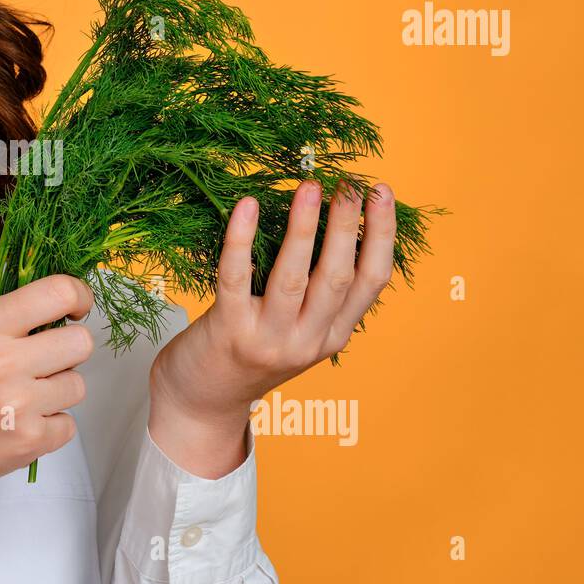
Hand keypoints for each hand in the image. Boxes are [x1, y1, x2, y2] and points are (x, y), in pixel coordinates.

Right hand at [0, 274, 94, 558]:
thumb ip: (5, 322)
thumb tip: (59, 311)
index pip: (59, 292)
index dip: (79, 299)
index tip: (76, 311)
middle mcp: (1, 359)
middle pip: (81, 342)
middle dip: (67, 354)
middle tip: (42, 366)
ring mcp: (17, 402)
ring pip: (78, 385)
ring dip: (56, 394)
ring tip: (20, 402)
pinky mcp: (27, 441)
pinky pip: (68, 425)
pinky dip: (49, 429)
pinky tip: (17, 428)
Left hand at [149, 179, 395, 469]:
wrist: (202, 401)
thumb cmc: (249, 350)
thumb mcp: (298, 330)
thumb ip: (319, 294)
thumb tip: (336, 222)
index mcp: (332, 337)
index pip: (372, 283)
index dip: (381, 235)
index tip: (382, 193)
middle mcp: (307, 342)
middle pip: (338, 277)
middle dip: (347, 225)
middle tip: (348, 182)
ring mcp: (268, 340)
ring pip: (294, 278)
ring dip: (305, 228)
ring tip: (310, 186)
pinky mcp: (228, 331)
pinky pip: (237, 278)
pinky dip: (242, 239)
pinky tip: (247, 206)